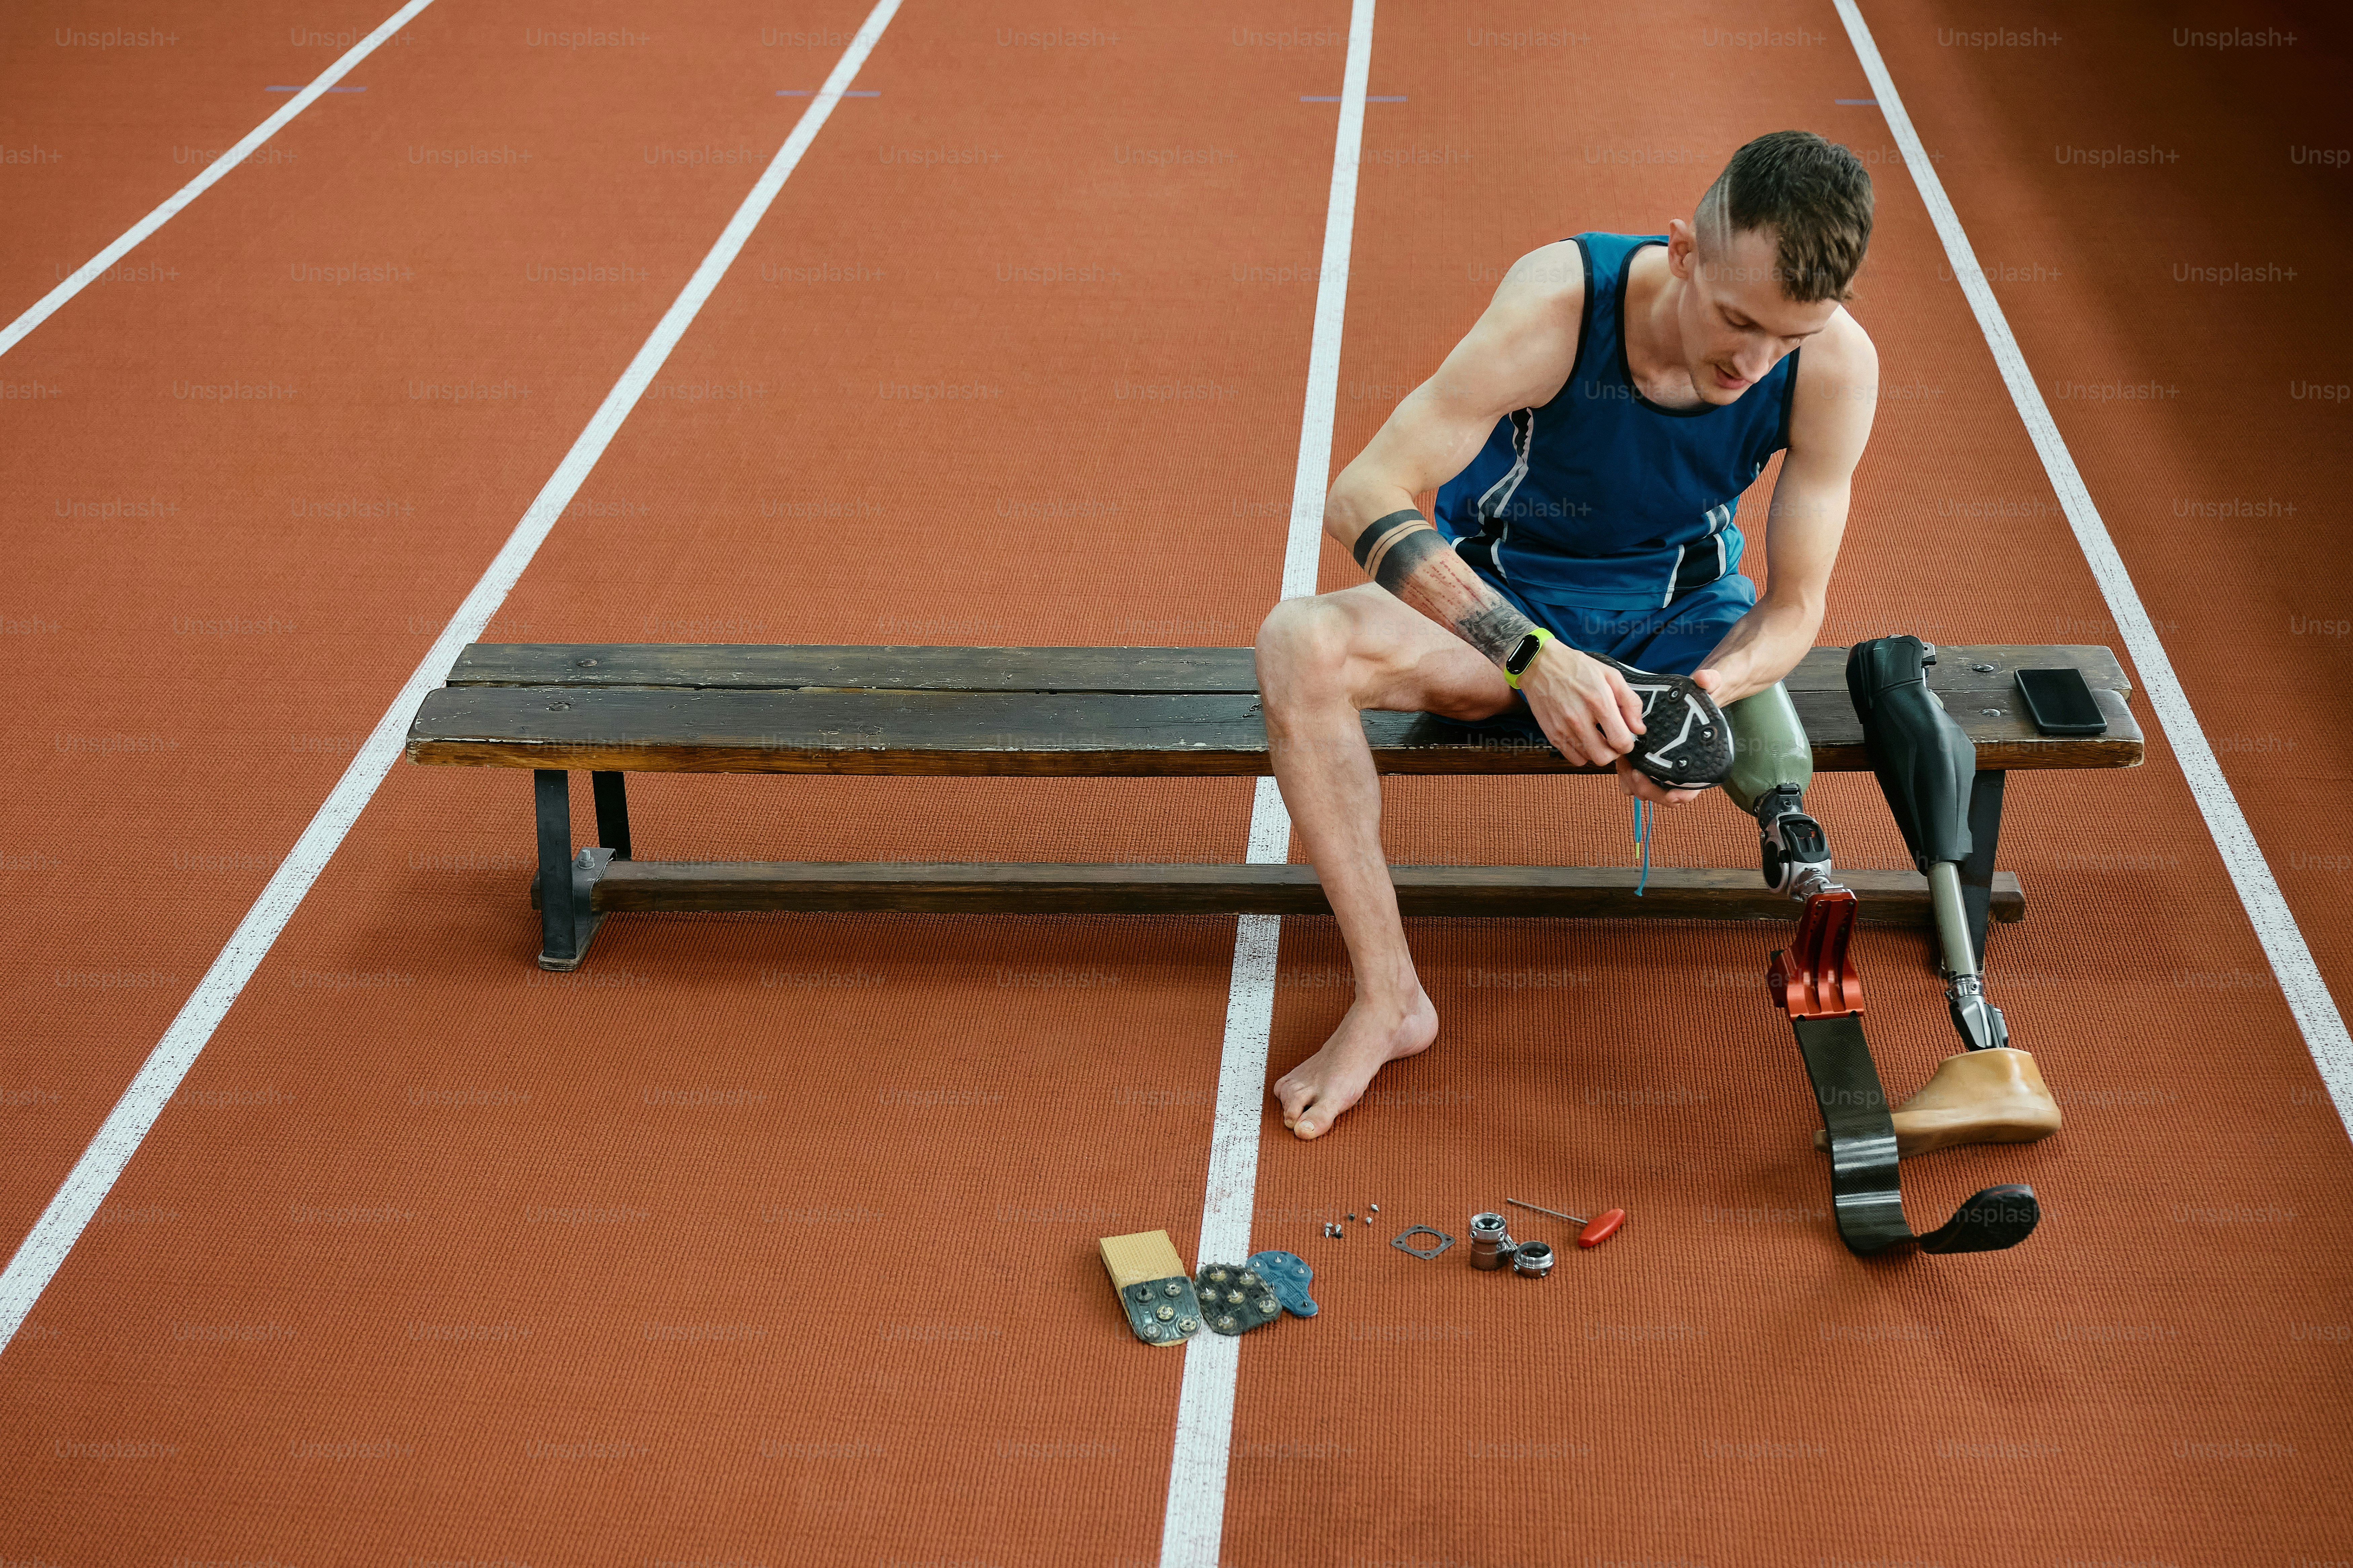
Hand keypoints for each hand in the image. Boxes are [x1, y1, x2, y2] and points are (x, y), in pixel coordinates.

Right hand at [1518, 642, 1645, 767]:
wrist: (1540, 665)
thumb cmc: (1576, 667)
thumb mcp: (1610, 675)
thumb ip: (1630, 702)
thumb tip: (1638, 728)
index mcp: (1599, 702)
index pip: (1620, 742)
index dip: (1628, 744)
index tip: (1625, 737)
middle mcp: (1579, 718)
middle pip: (1604, 757)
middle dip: (1612, 752)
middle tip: (1611, 740)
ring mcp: (1563, 729)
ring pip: (1588, 759)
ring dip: (1596, 751)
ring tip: (1595, 735)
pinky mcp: (1551, 734)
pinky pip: (1572, 758)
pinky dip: (1580, 752)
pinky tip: (1582, 737)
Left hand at [1612, 666, 1723, 807]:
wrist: (1687, 696)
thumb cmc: (1699, 695)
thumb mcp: (1707, 685)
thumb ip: (1710, 680)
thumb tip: (1705, 679)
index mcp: (1699, 757)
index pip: (1693, 787)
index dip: (1683, 794)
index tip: (1673, 794)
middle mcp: (1680, 766)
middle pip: (1665, 794)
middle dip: (1650, 790)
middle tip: (1636, 776)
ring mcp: (1662, 764)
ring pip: (1648, 788)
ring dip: (1636, 785)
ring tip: (1626, 769)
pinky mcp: (1646, 758)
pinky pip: (1636, 777)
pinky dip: (1627, 777)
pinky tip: (1621, 765)